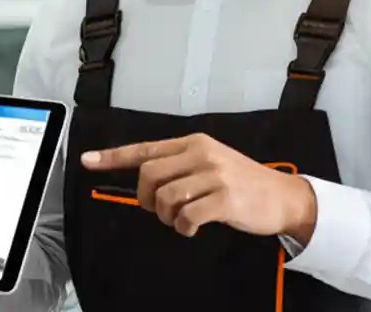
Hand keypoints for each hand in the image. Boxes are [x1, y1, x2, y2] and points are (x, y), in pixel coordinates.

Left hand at [81, 132, 317, 242]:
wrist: (282, 197)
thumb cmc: (242, 183)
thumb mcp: (210, 163)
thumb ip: (179, 167)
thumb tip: (144, 183)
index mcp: (193, 143)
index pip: (144, 149)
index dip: (112, 157)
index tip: (87, 161)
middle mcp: (201, 154)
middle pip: (148, 175)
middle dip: (145, 199)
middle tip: (158, 210)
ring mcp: (213, 175)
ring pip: (164, 197)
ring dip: (166, 216)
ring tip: (181, 219)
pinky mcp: (224, 199)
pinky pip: (186, 216)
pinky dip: (183, 227)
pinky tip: (193, 227)